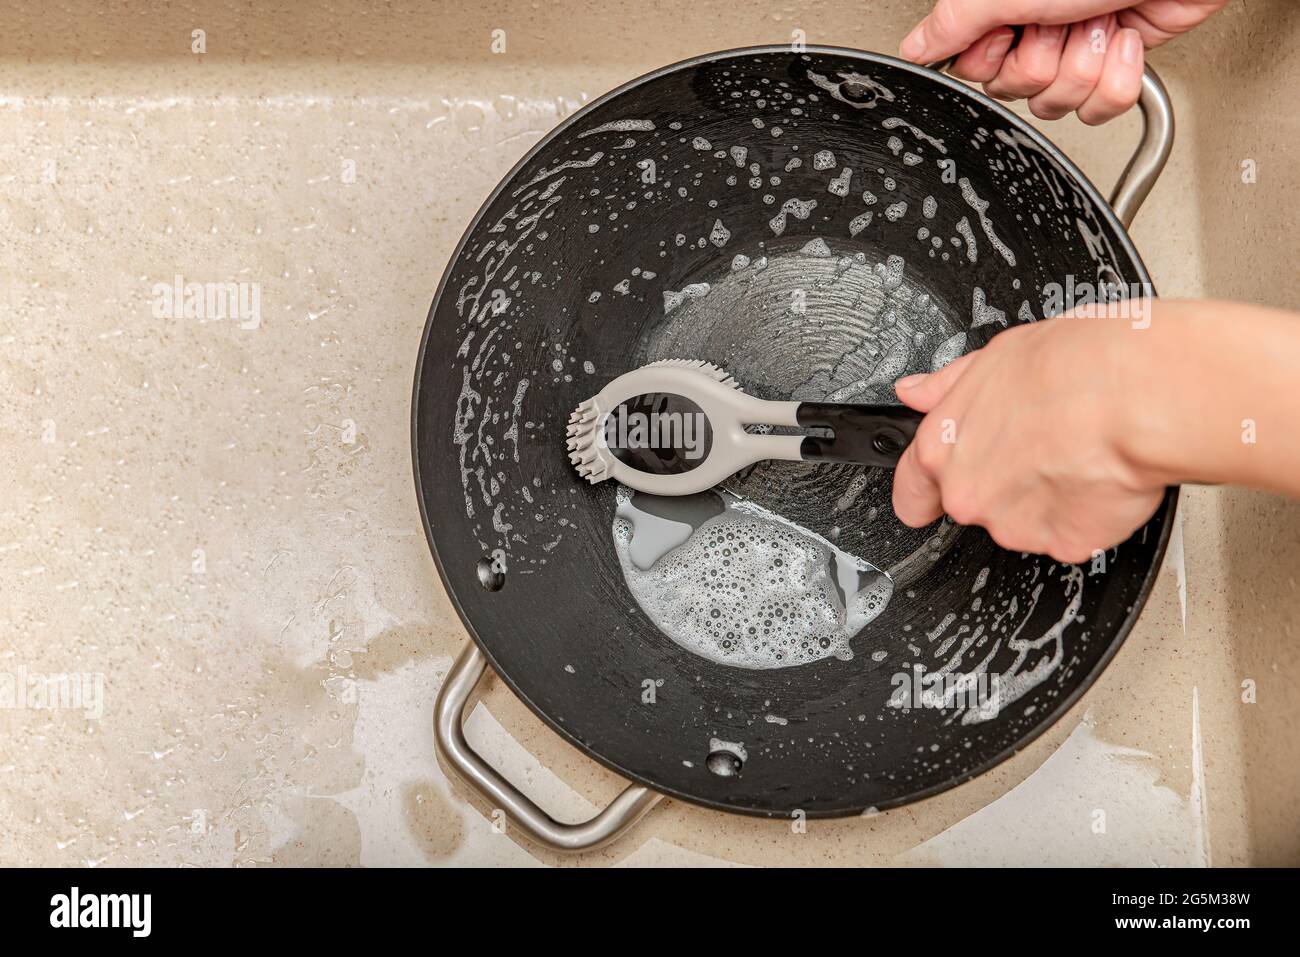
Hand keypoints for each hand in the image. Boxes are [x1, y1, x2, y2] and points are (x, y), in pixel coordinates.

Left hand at [890, 308, 1166, 563]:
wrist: (1136, 395)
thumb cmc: (1073, 366)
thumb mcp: (994, 356)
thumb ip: (948, 385)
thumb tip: (917, 392)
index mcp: (942, 447)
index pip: (911, 490)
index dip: (923, 491)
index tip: (932, 493)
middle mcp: (969, 493)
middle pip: (973, 503)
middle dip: (1000, 484)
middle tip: (1038, 446)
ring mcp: (1014, 525)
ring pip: (1022, 520)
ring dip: (1044, 498)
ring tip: (1075, 453)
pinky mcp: (1063, 544)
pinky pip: (1070, 534)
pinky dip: (1084, 515)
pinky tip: (1097, 476)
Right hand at [899, 1, 1228, 123]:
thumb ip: (953, 22)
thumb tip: (913, 50)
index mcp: (1002, 11)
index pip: (975, 71)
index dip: (997, 59)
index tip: (1015, 28)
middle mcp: (1035, 29)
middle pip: (1017, 92)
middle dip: (1049, 61)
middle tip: (1064, 20)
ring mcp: (1076, 49)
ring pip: (1059, 105)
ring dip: (1087, 64)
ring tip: (1100, 21)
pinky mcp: (1115, 66)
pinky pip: (1100, 109)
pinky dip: (1119, 75)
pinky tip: (1125, 37)